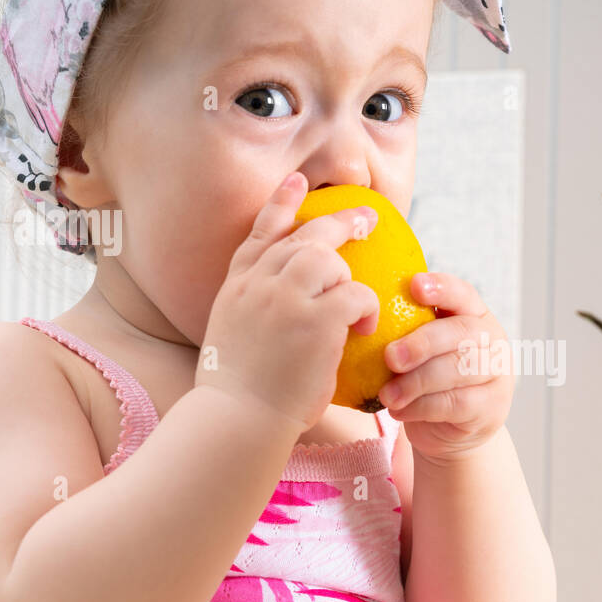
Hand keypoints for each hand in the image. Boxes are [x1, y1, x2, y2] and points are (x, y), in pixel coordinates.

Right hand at [195, 171, 379, 435]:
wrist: (237, 419)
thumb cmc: (239, 395)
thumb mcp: (234, 340)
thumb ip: (256, 313)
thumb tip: (284, 310)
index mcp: (237, 288)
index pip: (260, 234)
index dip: (281, 205)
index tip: (297, 182)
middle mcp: (257, 284)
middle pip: (303, 236)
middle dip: (339, 222)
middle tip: (367, 218)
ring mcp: (284, 298)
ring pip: (328, 258)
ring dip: (348, 276)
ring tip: (358, 302)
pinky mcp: (315, 319)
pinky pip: (354, 293)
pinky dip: (366, 308)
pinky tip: (364, 328)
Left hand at [377, 272, 513, 463]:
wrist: (450, 430)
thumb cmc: (430, 380)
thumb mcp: (423, 350)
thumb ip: (409, 328)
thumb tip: (365, 310)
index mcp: (475, 315)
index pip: (463, 294)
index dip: (441, 288)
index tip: (414, 286)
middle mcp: (493, 340)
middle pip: (462, 333)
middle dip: (422, 343)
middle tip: (390, 358)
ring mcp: (497, 375)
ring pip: (458, 371)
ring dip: (416, 383)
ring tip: (387, 395)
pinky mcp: (490, 408)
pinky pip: (454, 404)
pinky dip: (421, 407)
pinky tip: (400, 411)